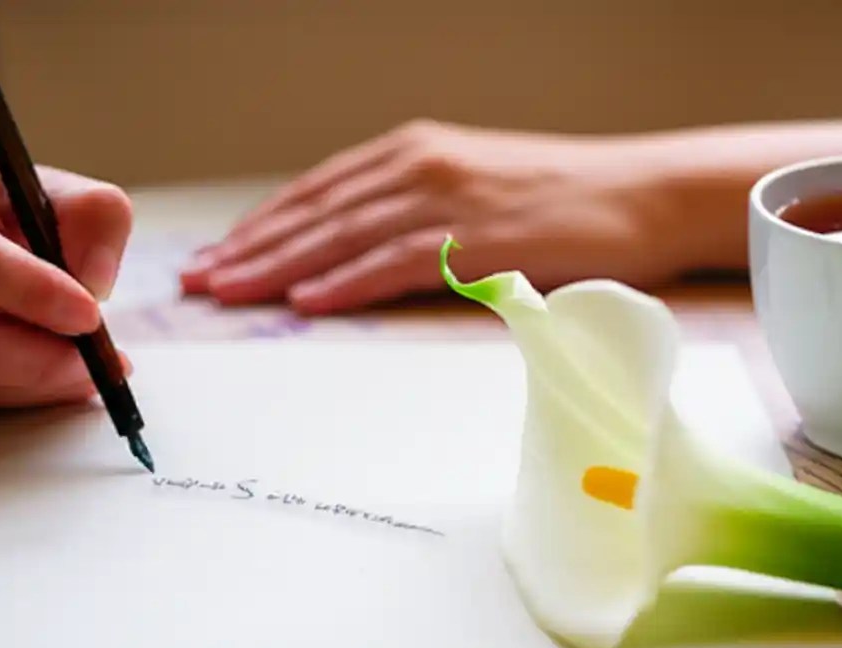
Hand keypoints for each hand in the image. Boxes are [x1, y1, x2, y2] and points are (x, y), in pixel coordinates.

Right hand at [0, 159, 131, 406]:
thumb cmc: (11, 208)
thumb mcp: (61, 191)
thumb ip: (96, 217)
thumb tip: (95, 283)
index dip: (24, 288)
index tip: (90, 314)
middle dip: (25, 355)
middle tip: (94, 362)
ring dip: (24, 384)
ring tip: (88, 371)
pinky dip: (11, 397)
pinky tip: (57, 380)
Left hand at [181, 120, 684, 313]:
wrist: (642, 194)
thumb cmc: (563, 197)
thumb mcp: (475, 188)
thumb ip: (416, 209)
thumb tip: (362, 248)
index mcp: (415, 152)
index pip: (318, 191)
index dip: (263, 224)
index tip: (219, 254)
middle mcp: (419, 165)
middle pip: (316, 211)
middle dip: (251, 247)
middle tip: (199, 279)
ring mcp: (447, 198)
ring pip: (342, 235)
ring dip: (279, 266)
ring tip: (229, 291)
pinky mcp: (477, 236)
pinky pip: (395, 261)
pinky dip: (346, 281)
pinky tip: (305, 302)